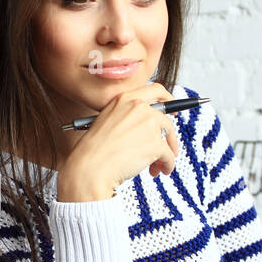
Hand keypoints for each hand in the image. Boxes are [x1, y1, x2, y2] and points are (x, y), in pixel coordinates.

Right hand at [58, 83, 181, 201]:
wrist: (89, 168)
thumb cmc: (93, 151)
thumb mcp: (107, 123)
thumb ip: (128, 118)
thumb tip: (150, 127)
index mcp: (124, 99)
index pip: (155, 90)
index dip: (168, 100)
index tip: (172, 110)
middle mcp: (138, 107)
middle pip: (166, 119)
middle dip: (169, 135)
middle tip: (169, 146)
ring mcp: (148, 124)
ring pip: (168, 139)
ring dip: (166, 154)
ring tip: (156, 166)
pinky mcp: (155, 143)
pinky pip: (169, 156)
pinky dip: (167, 165)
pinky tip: (158, 171)